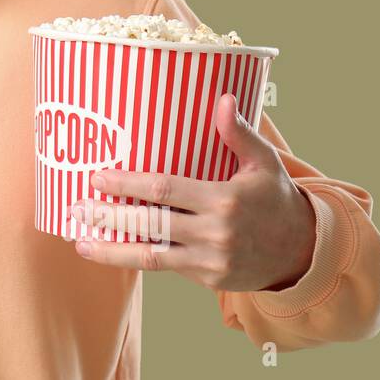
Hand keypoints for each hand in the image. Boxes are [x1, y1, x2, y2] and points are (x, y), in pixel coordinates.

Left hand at [67, 93, 316, 292]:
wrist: (303, 251)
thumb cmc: (275, 198)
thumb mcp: (263, 163)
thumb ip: (239, 133)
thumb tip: (223, 99)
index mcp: (225, 199)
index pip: (164, 189)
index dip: (127, 184)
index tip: (96, 176)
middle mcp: (215, 232)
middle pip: (150, 223)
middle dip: (109, 216)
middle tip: (75, 207)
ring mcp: (210, 261)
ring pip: (151, 255)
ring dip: (112, 250)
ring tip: (81, 242)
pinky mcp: (207, 279)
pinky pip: (165, 266)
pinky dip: (135, 259)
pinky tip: (109, 251)